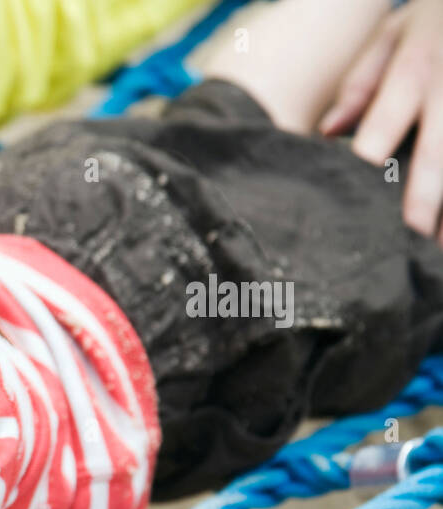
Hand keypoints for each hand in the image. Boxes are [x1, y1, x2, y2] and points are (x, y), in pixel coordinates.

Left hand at [320, 0, 442, 244]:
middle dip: (427, 194)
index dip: (373, 148)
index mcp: (416, 67)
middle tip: (412, 237)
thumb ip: (361, 83)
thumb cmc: (433, 22)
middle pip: (440, 147)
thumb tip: (328, 131)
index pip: (387, 114)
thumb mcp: (393, 33)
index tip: (361, 183)